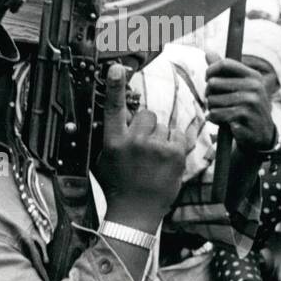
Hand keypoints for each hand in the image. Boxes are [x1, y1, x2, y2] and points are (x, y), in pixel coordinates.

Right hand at [94, 63, 198, 231]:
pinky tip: (165, 159)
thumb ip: (112, 138)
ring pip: (163, 126)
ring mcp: (156, 147)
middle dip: (145, 126)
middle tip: (142, 147)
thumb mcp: (104, 161)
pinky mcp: (175, 153)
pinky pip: (177, 135)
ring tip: (153, 159)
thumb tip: (119, 119)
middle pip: (145, 115)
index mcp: (113, 143)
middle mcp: (134, 142)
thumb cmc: (117, 187)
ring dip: (160, 137)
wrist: (135, 213)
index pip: (113, 109)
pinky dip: (174, 144)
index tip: (116, 68)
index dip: (115, 86)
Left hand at [205, 58, 276, 150]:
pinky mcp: (243, 117)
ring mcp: (250, 102)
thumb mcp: (238, 86)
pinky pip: (215, 114)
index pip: (224, 64)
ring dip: (211, 109)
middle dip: (209, 94)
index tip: (208, 79)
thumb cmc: (244, 106)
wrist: (260, 133)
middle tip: (216, 102)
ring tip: (221, 112)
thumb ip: (223, 70)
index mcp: (253, 76)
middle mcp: (254, 87)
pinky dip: (214, 119)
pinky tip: (223, 122)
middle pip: (213, 83)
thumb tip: (208, 51)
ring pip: (212, 100)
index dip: (210, 71)